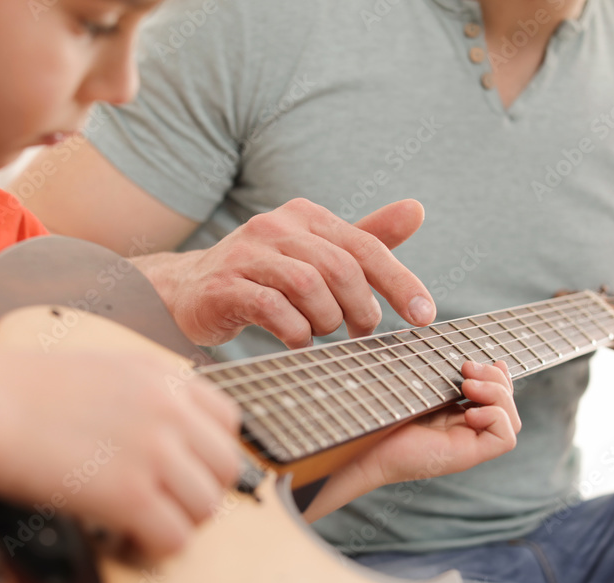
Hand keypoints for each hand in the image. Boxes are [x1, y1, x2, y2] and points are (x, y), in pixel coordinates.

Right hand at [0, 349, 241, 560]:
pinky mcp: (129, 496)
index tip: (189, 466)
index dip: (210, 450)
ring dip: (181, 521)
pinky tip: (130, 538)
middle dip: (202, 489)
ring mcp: (154, 453)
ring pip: (208, 506)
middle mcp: (170, 412)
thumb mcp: (107, 367)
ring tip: (148, 522)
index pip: (229, 420)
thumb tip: (170, 428)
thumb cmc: (24, 390)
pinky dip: (158, 546)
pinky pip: (176, 537)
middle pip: (226, 467)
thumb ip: (148, 391)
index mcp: (165, 378)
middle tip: (169, 501)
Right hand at [136, 198, 436, 347]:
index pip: (366, 245)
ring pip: (308, 287)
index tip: (425, 317)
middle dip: (362, 308)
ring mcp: (246, 255)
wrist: (188, 290)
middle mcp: (276, 226)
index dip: (400, 282)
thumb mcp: (316, 252)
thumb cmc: (264, 275)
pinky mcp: (224, 287)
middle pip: (341, 268)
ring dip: (327, 321)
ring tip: (323, 334)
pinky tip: (298, 343)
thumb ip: (365, 237)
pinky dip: (296, 333)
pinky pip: (274, 311)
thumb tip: (417, 209)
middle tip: (362, 333)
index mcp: (306, 215)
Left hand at [355, 360, 520, 488]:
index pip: (494, 395)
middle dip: (497, 378)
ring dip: (499, 395)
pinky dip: (496, 417)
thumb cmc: (378, 408)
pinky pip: (505, 439)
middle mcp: (463, 429)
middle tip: (467, 367)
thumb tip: (432, 332)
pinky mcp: (467, 456)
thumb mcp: (411, 379)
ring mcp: (466, 444)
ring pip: (511, 421)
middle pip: (507, 405)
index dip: (498, 375)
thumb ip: (427, 364)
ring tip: (467, 385)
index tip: (486, 358)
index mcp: (452, 412)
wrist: (361, 440)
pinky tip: (471, 411)